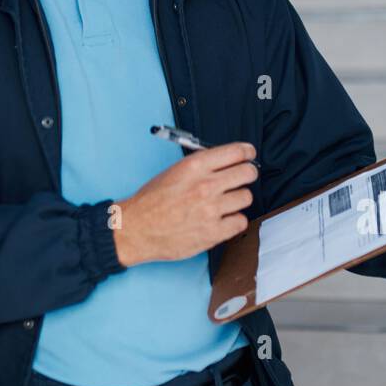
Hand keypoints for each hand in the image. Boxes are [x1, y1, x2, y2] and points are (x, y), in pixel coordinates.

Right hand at [112, 142, 258, 266]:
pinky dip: (234, 221)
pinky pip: (240, 222)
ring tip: (226, 202)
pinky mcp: (213, 232)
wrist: (136, 229)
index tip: (249, 156)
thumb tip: (226, 161)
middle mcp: (205, 186)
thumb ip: (201, 165)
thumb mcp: (174, 171)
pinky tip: (223, 219)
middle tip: (242, 178)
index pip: (237, 152)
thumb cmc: (151, 201)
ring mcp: (211, 210)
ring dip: (238, 199)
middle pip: (247, 173)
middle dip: (247, 174)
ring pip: (246, 198)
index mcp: (195, 166)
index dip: (248, 153)